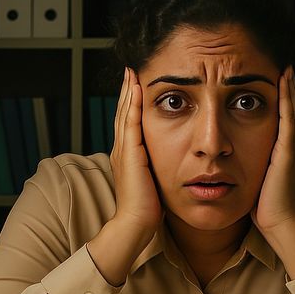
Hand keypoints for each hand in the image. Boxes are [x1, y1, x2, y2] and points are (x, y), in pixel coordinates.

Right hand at [109, 67, 161, 237]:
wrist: (135, 224)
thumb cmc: (147, 210)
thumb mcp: (153, 182)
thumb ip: (157, 168)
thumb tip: (172, 161)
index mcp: (127, 156)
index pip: (129, 123)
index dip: (132, 103)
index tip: (138, 85)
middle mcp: (122, 150)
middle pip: (124, 113)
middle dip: (129, 91)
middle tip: (132, 70)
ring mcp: (123, 151)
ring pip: (125, 114)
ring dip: (129, 92)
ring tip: (133, 73)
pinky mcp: (129, 154)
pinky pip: (130, 124)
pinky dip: (133, 105)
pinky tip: (137, 90)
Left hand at [252, 66, 294, 235]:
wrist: (279, 222)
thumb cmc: (264, 206)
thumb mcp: (254, 177)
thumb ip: (250, 163)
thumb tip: (233, 158)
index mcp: (281, 150)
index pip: (281, 117)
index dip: (279, 98)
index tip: (272, 79)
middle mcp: (289, 145)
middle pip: (289, 107)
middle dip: (286, 86)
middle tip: (281, 64)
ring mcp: (290, 146)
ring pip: (291, 108)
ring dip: (288, 86)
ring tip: (284, 66)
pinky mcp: (287, 150)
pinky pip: (288, 118)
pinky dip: (287, 98)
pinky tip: (284, 81)